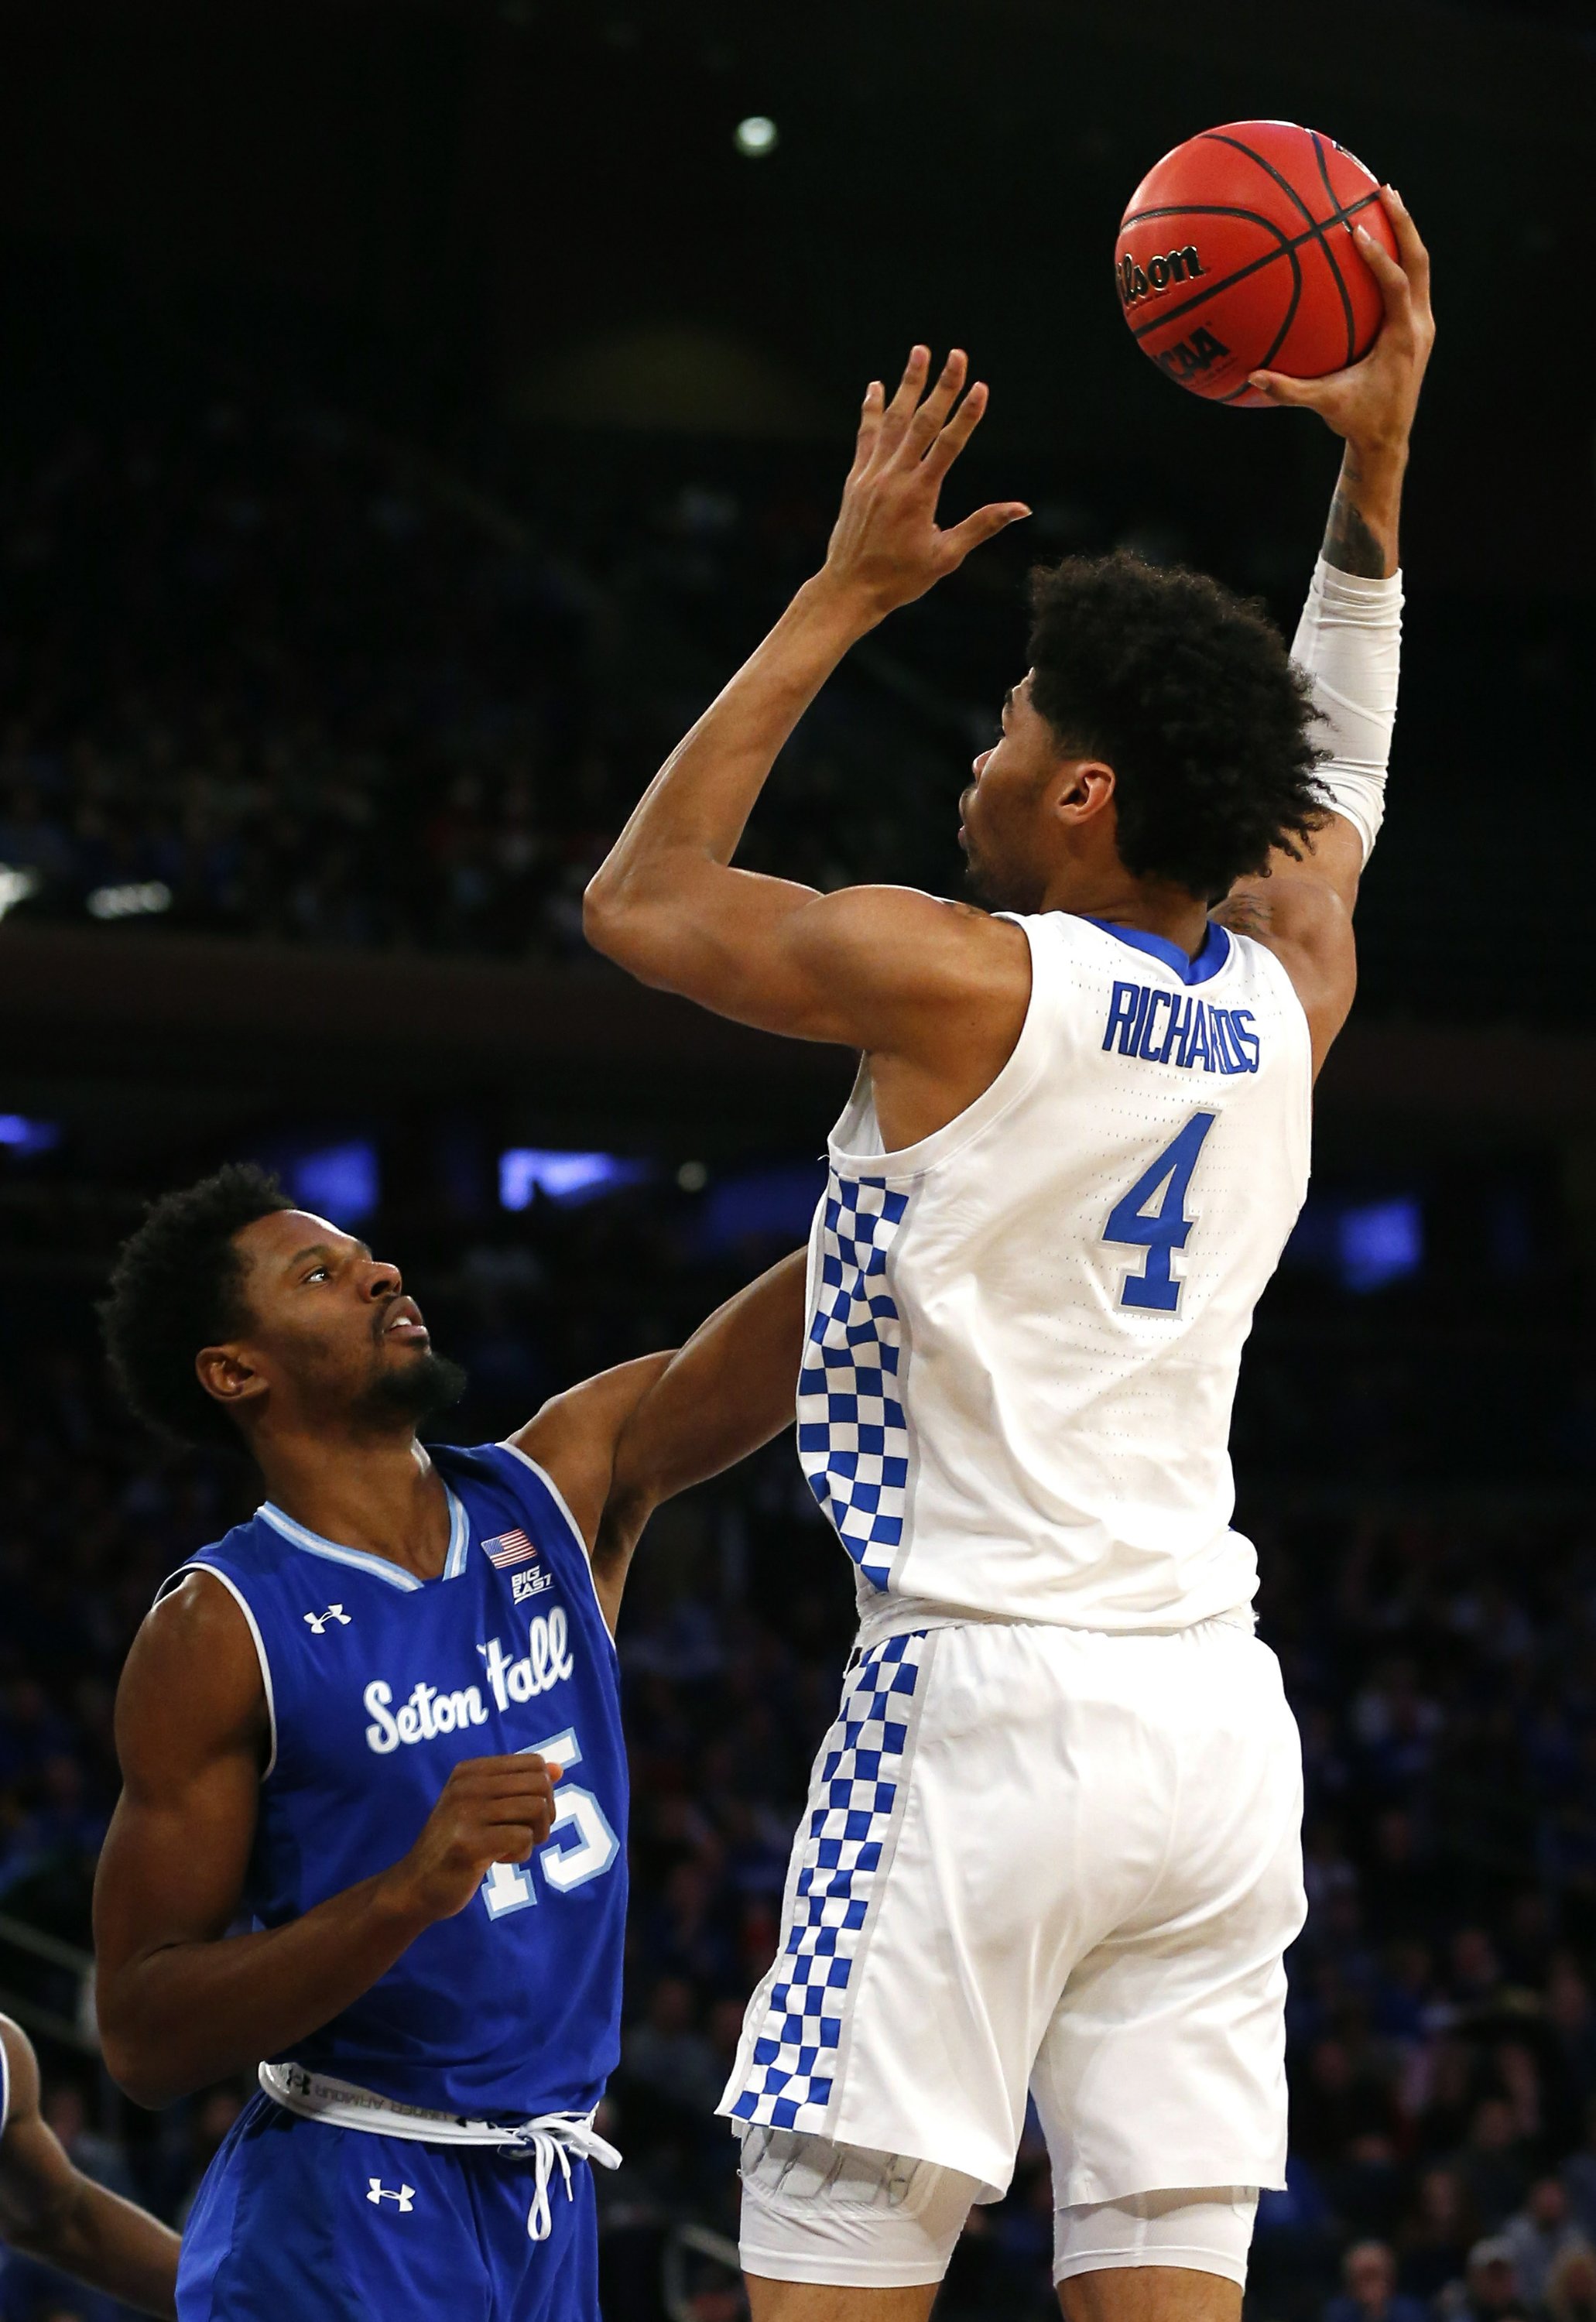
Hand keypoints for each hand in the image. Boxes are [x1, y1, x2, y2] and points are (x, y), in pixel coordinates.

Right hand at [385, 1752, 561, 1922]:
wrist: (415, 1886)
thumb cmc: (456, 1845)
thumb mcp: (483, 1807)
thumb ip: (518, 1786)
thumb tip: (557, 1769)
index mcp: (470, 1770)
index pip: (533, 1763)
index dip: (543, 1791)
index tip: (525, 1814)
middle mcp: (467, 1785)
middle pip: (540, 1785)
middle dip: (545, 1814)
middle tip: (527, 1834)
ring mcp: (466, 1813)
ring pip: (536, 1809)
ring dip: (535, 1835)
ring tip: (514, 1847)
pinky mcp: (469, 1844)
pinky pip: (523, 1838)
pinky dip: (521, 1854)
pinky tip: (499, 1860)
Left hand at [814, 346, 1029, 622]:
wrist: (849, 589)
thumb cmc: (900, 578)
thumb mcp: (946, 557)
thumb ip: (982, 526)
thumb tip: (1021, 509)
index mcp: (919, 495)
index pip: (949, 445)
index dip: (967, 415)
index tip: (981, 386)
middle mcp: (894, 478)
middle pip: (922, 422)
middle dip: (942, 386)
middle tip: (956, 353)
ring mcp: (871, 476)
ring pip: (893, 421)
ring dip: (907, 384)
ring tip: (919, 352)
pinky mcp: (855, 480)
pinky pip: (866, 437)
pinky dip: (872, 411)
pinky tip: (876, 387)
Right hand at [1248, 188, 1434, 456]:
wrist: (1389, 440)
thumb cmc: (1357, 422)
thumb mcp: (1324, 405)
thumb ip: (1290, 390)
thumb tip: (1253, 377)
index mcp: (1403, 339)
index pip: (1396, 284)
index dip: (1378, 256)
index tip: (1357, 230)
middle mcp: (1420, 325)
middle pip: (1420, 261)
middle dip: (1404, 223)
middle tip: (1383, 191)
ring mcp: (1423, 324)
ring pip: (1421, 266)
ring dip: (1405, 233)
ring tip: (1386, 200)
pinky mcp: (1418, 327)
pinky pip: (1411, 280)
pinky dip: (1398, 255)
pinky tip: (1377, 238)